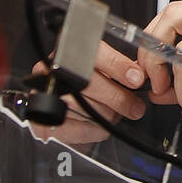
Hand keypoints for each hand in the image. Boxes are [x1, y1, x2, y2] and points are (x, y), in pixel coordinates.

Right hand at [28, 42, 146, 143]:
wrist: (65, 124)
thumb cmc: (90, 95)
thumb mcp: (104, 76)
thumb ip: (119, 73)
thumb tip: (139, 76)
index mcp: (69, 53)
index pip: (92, 52)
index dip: (116, 65)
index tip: (136, 78)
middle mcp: (51, 71)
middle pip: (88, 83)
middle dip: (118, 97)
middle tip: (135, 107)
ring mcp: (44, 97)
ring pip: (86, 106)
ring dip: (109, 114)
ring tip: (116, 114)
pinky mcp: (42, 124)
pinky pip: (79, 128)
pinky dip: (96, 130)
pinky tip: (100, 126)